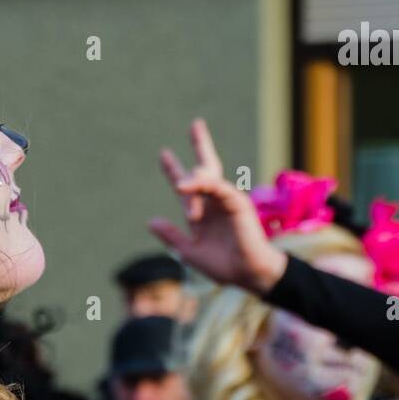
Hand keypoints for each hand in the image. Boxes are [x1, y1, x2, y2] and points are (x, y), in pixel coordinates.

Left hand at [148, 119, 286, 294]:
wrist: (248, 275)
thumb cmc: (223, 265)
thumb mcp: (189, 251)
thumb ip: (171, 236)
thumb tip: (150, 220)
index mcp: (201, 212)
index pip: (186, 186)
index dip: (174, 170)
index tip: (164, 153)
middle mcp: (214, 202)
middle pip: (207, 167)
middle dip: (201, 144)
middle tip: (196, 124)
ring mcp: (227, 201)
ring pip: (209, 177)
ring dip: (192, 176)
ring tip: (175, 177)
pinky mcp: (238, 203)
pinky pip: (219, 188)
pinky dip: (204, 185)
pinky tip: (188, 184)